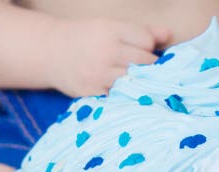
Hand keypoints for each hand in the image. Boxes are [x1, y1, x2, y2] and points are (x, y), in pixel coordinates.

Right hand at [47, 18, 170, 97]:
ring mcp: (98, 74)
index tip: (142, 50)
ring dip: (138, 83)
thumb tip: (168, 35)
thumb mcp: (110, 27)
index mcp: (110, 31)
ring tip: (134, 81)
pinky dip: (124, 96)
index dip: (148, 46)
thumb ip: (141, 31)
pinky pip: (118, 97)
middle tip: (141, 68)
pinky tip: (123, 92)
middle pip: (144, 63)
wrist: (50, 52)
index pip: (147, 41)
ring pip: (134, 82)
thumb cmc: (86, 38)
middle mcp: (105, 52)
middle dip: (147, 66)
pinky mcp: (91, 92)